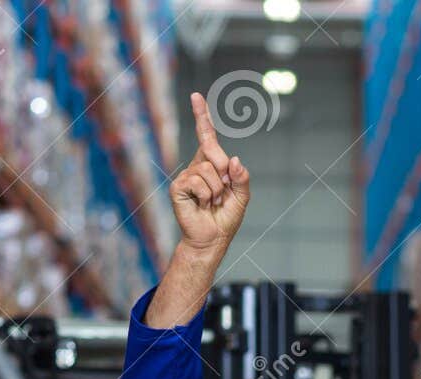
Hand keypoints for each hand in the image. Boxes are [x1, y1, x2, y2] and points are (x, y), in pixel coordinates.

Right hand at [170, 92, 249, 256]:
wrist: (212, 239)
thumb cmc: (225, 218)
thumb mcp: (242, 197)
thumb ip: (242, 179)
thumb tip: (234, 160)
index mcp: (212, 164)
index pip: (207, 136)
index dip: (202, 116)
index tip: (196, 96)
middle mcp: (197, 166)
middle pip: (214, 152)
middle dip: (224, 173)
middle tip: (223, 192)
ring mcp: (186, 175)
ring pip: (209, 169)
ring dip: (217, 190)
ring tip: (212, 203)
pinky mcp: (178, 186)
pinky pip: (198, 181)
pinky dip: (206, 195)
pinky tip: (202, 205)